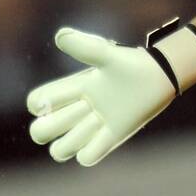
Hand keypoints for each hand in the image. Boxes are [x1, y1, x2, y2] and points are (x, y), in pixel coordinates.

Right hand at [26, 25, 195, 166]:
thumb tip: (60, 37)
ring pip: (60, 150)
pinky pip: (86, 158)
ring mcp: (92, 128)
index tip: (64, 94)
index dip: (41, 104)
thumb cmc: (131, 64)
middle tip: (83, 110)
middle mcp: (76, 111)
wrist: (159, 78)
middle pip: (40, 132)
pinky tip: (106, 134)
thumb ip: (84, 47)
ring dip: (73, 140)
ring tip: (97, 121)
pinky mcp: (109, 139)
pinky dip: (89, 152)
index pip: (36, 103)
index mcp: (70, 90)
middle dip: (53, 126)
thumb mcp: (106, 54)